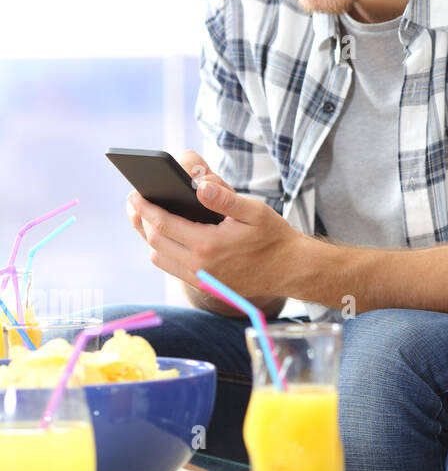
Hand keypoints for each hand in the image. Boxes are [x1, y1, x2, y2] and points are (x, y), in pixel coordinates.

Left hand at [126, 151, 299, 296]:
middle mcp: (200, 265)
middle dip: (141, 220)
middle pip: (154, 241)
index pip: (163, 224)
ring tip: (149, 218)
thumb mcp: (255, 211)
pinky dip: (163, 251)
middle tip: (136, 202)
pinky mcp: (204, 285)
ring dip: (150, 237)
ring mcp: (201, 278)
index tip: (134, 194)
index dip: (144, 208)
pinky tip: (168, 237)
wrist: (291, 269)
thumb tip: (200, 185)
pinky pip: (172, 268)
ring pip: (159, 257)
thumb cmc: (274, 237)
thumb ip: (225, 198)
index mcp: (209, 244)